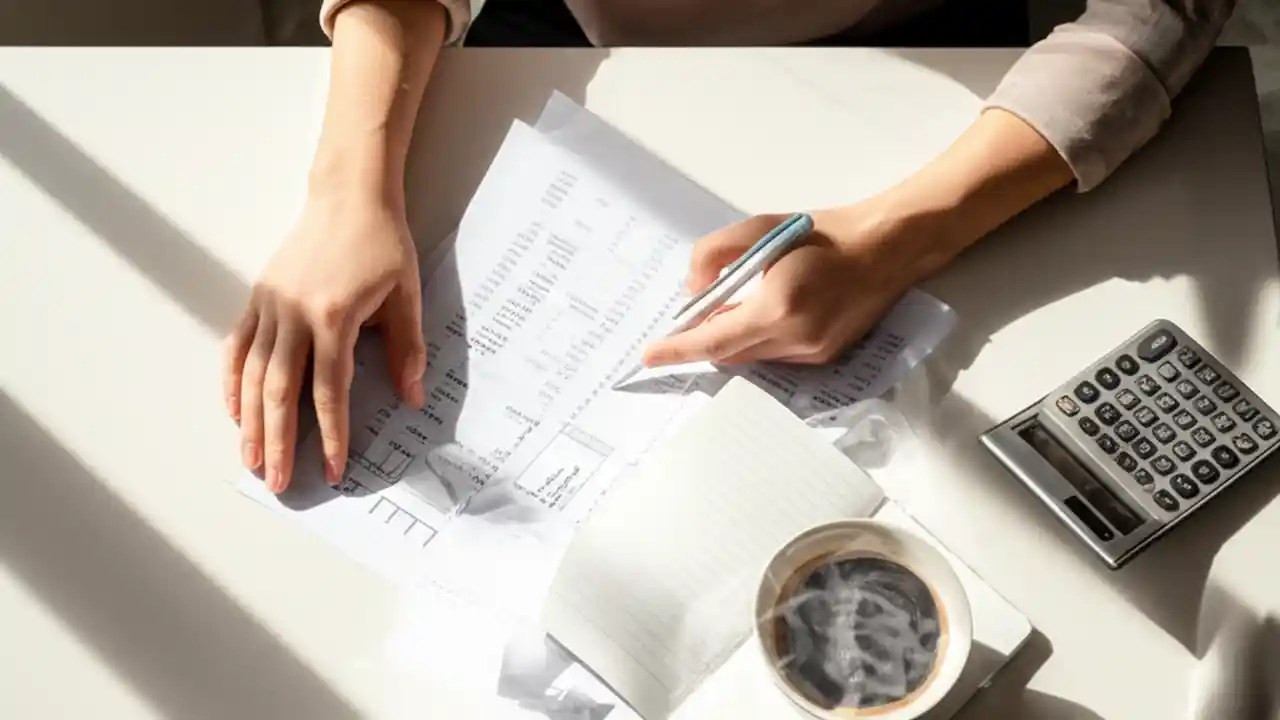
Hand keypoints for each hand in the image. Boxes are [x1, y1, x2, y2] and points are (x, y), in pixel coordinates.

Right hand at [223, 191, 424, 493]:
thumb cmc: (383, 243)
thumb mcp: (406, 296)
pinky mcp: (257, 297)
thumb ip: (406, 350)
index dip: (332, 435)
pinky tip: (234, 412)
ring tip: (251, 461)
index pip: (329, 392)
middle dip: (279, 443)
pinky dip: (233, 382)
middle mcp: (294, 315)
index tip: (334, 470)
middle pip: (281, 393)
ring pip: (253, 376)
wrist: (349, 195)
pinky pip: (237, 347)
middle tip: (279, 484)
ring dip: (251, 422)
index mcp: (333, 318)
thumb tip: (411, 399)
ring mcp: (270, 306)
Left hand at [644, 201, 948, 366]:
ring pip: (752, 357)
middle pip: (730, 354)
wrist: (887, 247)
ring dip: (733, 339)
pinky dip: (757, 340)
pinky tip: (762, 314)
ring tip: (731, 309)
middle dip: (704, 341)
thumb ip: (715, 254)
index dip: (679, 350)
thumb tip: (694, 291)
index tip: (648, 357)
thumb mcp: (760, 228)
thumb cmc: (823, 233)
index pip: (714, 340)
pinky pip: (776, 356)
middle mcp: (795, 339)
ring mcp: (813, 353)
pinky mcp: (825, 356)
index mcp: (778, 307)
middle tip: (688, 320)